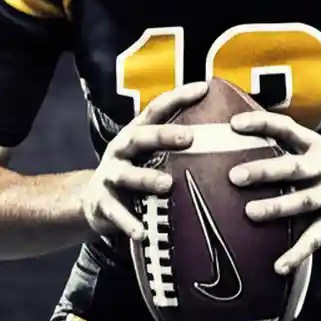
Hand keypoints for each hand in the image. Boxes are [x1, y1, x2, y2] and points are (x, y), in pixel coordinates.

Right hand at [80, 81, 208, 240]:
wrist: (93, 202)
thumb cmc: (136, 173)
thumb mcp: (150, 154)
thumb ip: (178, 145)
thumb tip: (228, 134)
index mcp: (136, 134)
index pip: (157, 109)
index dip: (179, 97)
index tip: (204, 88)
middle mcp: (121, 150)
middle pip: (140, 138)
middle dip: (163, 136)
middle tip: (189, 137)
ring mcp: (111, 176)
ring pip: (127, 176)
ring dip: (146, 178)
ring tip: (167, 184)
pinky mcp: (104, 203)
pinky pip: (117, 214)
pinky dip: (129, 223)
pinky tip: (142, 232)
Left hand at [229, 111, 320, 274]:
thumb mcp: (315, 151)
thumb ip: (285, 148)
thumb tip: (240, 142)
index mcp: (315, 147)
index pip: (286, 128)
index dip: (261, 124)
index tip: (233, 124)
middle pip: (293, 168)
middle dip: (265, 171)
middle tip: (235, 176)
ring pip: (302, 201)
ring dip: (277, 207)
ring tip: (250, 212)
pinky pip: (314, 238)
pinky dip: (297, 253)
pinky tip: (279, 266)